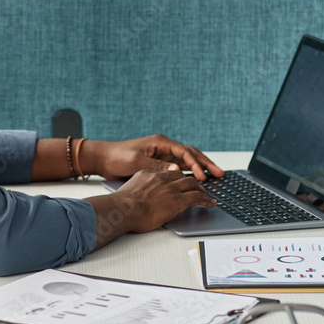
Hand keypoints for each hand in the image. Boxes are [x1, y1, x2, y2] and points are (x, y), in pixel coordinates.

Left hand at [81, 134, 224, 180]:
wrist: (104, 159)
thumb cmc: (118, 157)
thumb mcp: (137, 161)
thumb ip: (157, 165)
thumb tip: (176, 170)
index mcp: (160, 143)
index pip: (184, 152)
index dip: (196, 164)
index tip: (202, 176)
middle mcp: (164, 147)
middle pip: (191, 154)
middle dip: (206, 164)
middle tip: (219, 174)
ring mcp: (163, 155)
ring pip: (187, 161)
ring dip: (200, 168)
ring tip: (215, 176)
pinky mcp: (160, 164)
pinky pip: (180, 167)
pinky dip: (190, 173)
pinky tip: (198, 180)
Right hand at [86, 169, 215, 248]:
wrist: (123, 209)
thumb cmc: (121, 205)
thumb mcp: (129, 189)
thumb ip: (138, 189)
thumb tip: (139, 198)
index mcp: (148, 173)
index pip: (167, 171)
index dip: (176, 176)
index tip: (179, 181)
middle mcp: (161, 177)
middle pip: (181, 175)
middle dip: (191, 180)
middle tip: (198, 186)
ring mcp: (170, 188)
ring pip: (192, 183)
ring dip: (200, 189)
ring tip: (205, 195)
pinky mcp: (177, 200)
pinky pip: (196, 197)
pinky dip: (206, 199)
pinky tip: (210, 203)